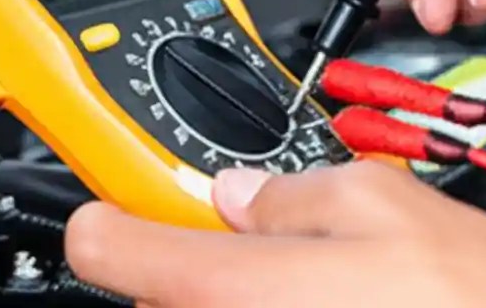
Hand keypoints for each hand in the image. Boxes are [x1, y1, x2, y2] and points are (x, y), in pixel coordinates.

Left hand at [65, 161, 485, 307]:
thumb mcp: (385, 201)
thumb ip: (294, 189)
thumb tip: (249, 190)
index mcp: (229, 285)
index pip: (100, 243)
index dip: (110, 207)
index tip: (122, 194)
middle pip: (156, 288)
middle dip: (198, 253)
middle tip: (259, 233)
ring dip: (243, 290)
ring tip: (321, 280)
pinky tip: (337, 305)